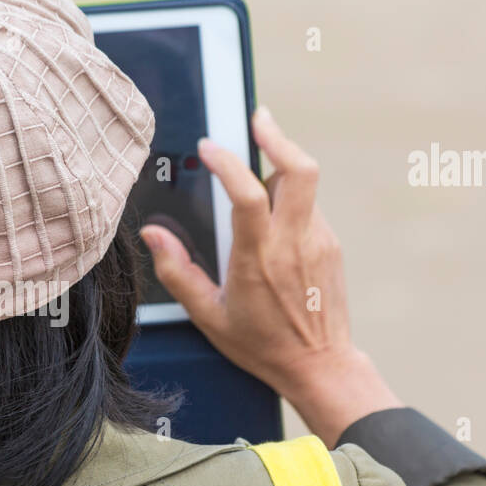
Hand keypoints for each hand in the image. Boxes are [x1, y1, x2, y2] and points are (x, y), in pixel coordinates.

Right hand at [138, 107, 400, 445]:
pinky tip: (272, 216)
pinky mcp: (331, 245)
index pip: (248, 194)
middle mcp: (293, 243)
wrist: (321, 366)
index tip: (209, 148)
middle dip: (277, 136)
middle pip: (298, 169)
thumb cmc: (262, 345)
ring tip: (256, 173)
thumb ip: (177, 272)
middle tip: (257, 119)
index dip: (227, 163)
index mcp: (258, 258)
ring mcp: (318, 241)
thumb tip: (154, 235)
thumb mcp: (208, 316)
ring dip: (279, 171)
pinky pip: (309, 208)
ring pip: (303, 185)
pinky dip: (290, 200)